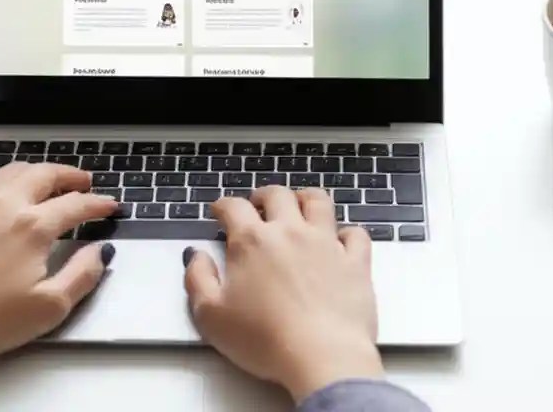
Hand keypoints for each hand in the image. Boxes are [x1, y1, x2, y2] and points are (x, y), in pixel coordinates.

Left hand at [0, 162, 117, 383]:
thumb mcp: (47, 309)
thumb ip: (82, 276)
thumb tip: (101, 252)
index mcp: (32, 227)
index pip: (75, 205)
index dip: (97, 204)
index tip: (109, 206)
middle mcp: (4, 206)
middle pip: (44, 175)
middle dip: (69, 175)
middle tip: (84, 181)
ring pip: (11, 172)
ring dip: (37, 171)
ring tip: (48, 179)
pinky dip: (5, 183)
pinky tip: (4, 197)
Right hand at [183, 187, 381, 401]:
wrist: (322, 357)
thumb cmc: (265, 340)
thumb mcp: (210, 316)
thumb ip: (198, 279)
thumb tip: (196, 257)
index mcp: (252, 242)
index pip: (234, 207)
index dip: (223, 205)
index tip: (220, 211)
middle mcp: (290, 233)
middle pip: (277, 195)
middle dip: (264, 195)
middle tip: (258, 204)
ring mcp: (326, 244)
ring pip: (318, 202)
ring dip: (305, 198)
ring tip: (299, 205)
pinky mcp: (355, 262)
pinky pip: (356, 233)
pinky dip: (347, 232)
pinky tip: (340, 240)